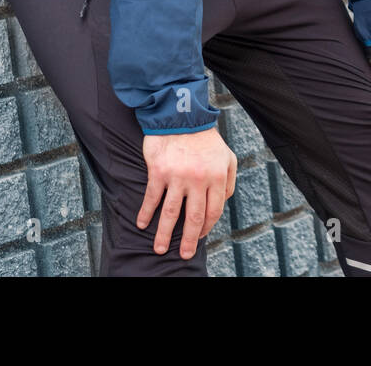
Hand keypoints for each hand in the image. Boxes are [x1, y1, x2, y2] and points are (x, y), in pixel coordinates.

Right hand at [137, 126, 237, 259]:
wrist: (181, 116)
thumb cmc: (205, 138)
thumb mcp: (227, 156)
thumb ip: (229, 180)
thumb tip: (223, 202)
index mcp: (217, 177)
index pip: (213, 211)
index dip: (207, 227)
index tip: (200, 237)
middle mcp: (198, 179)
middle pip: (193, 218)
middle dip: (189, 240)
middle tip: (184, 255)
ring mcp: (177, 177)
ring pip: (170, 213)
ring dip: (164, 234)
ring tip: (160, 249)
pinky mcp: (158, 172)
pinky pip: (152, 198)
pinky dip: (145, 213)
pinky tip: (141, 224)